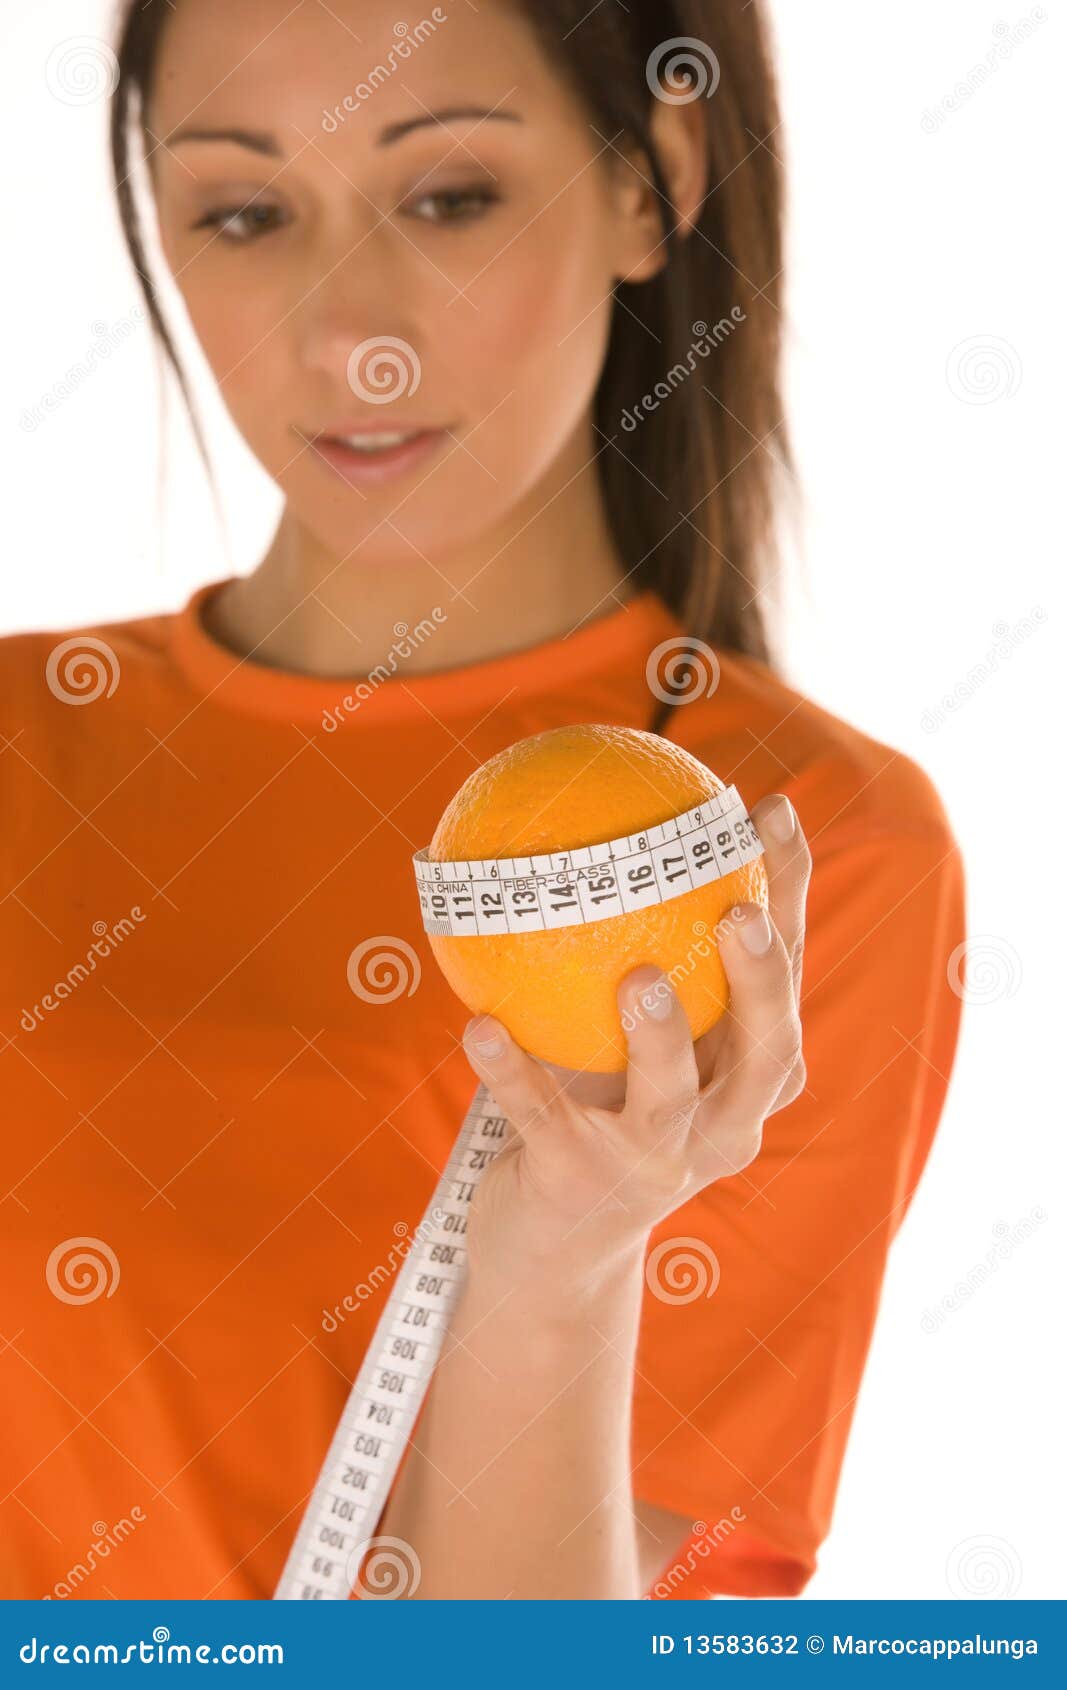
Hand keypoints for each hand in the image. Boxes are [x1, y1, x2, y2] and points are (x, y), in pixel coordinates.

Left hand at [458, 794, 810, 1289]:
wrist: (555, 1248)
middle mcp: (722, 1123)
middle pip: (768, 1052)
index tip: (769, 811)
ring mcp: (656, 1164)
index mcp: (744, 1073)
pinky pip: (545, 1119)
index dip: (787, 894)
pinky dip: (514, 1073)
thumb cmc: (596, 1110)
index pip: (785, 976)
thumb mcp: (627, 1037)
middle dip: (764, 981)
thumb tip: (593, 825)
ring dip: (659, 1037)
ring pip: (671, 1100)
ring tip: (637, 976)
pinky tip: (480, 1026)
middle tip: (739, 911)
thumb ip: (633, 952)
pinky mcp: (581, 1187)